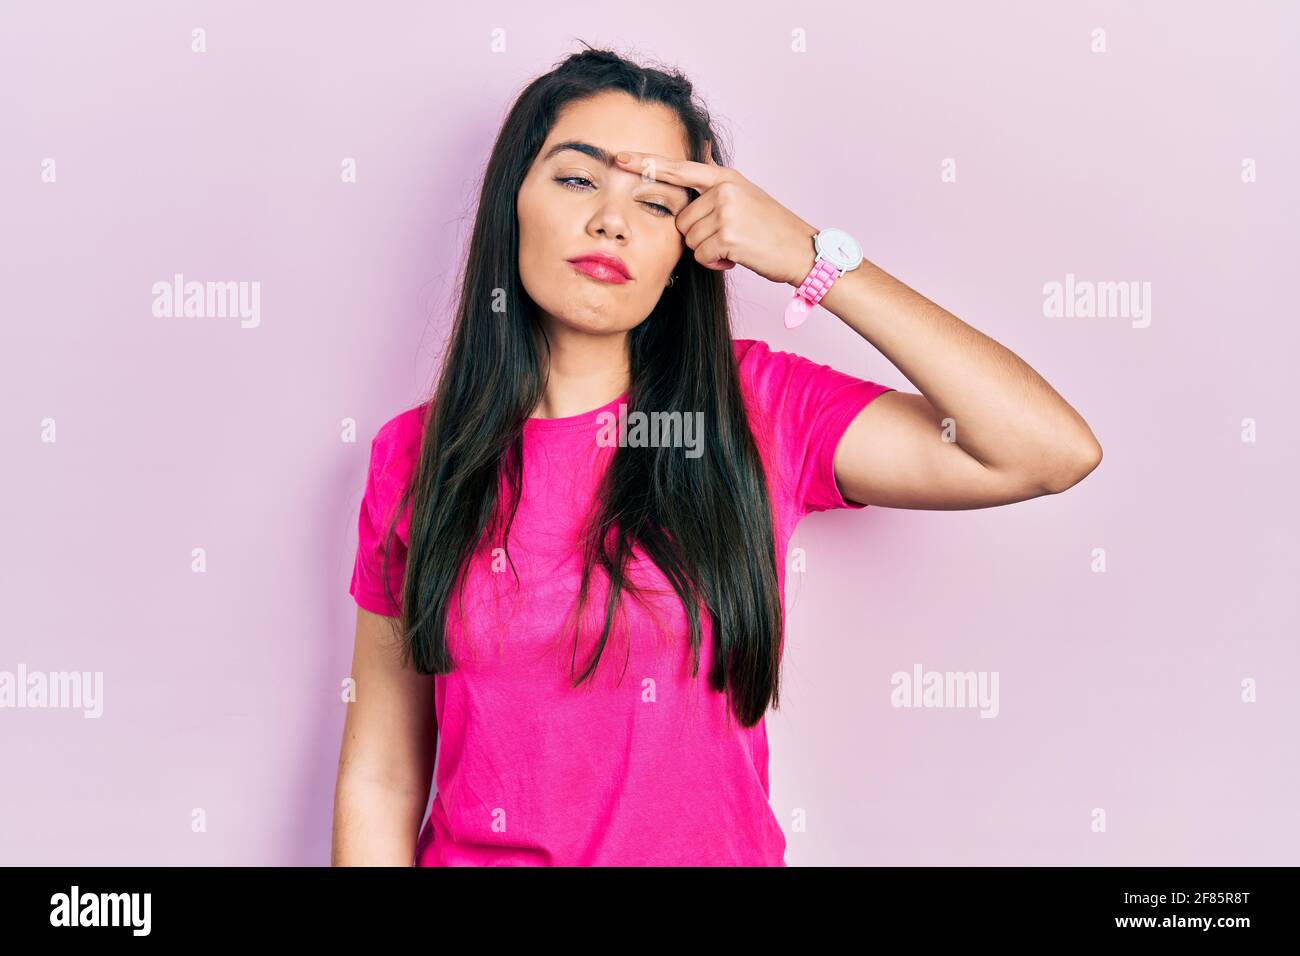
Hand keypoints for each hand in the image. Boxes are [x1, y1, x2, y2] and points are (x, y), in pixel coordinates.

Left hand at [614, 144, 817, 286]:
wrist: (801, 250)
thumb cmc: (771, 229)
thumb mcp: (745, 196)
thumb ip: (715, 187)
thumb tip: (692, 163)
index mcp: (725, 177)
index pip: (677, 168)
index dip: (645, 164)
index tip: (618, 158)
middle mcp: (723, 189)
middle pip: (680, 219)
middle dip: (698, 235)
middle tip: (729, 237)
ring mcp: (726, 211)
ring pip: (689, 240)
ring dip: (708, 250)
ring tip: (736, 245)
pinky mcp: (728, 235)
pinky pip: (701, 256)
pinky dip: (715, 263)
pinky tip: (737, 257)